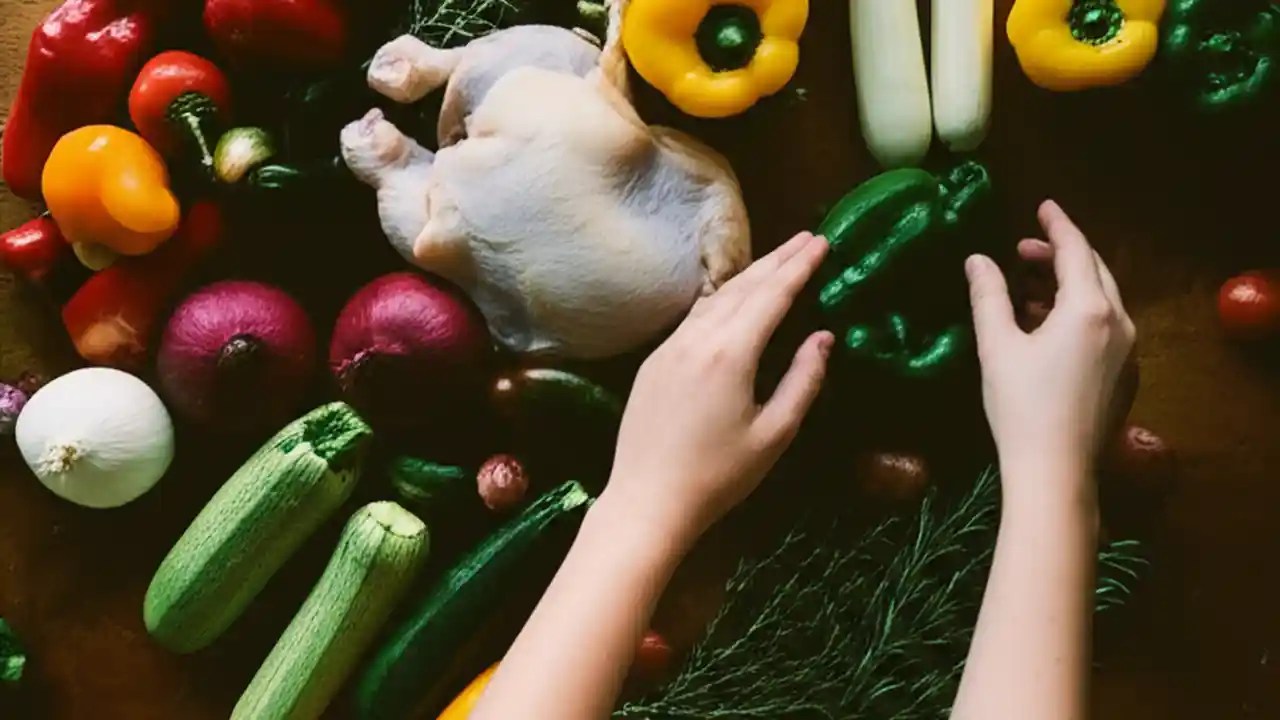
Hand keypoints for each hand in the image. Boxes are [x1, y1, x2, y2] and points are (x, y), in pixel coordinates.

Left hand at [605, 232, 834, 538]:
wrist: (647, 500)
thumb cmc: (718, 476)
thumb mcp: (774, 434)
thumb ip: (803, 381)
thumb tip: (823, 337)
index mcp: (730, 353)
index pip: (772, 296)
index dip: (799, 267)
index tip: (822, 243)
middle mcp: (697, 338)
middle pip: (743, 287)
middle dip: (777, 260)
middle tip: (806, 237)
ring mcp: (670, 347)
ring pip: (715, 298)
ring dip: (749, 275)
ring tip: (777, 259)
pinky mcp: (654, 362)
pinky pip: (693, 316)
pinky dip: (721, 297)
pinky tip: (731, 296)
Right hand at [965, 201, 1135, 494]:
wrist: (1055, 471)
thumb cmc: (1021, 406)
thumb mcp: (996, 346)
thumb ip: (989, 296)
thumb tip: (978, 260)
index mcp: (1089, 309)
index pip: (1076, 250)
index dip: (1058, 225)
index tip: (1043, 207)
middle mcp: (1118, 323)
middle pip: (1094, 272)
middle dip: (1061, 255)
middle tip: (1024, 250)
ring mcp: (1127, 352)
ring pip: (1101, 300)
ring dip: (1067, 285)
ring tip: (1029, 287)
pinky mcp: (1125, 376)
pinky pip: (1104, 327)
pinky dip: (1077, 312)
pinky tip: (1046, 326)